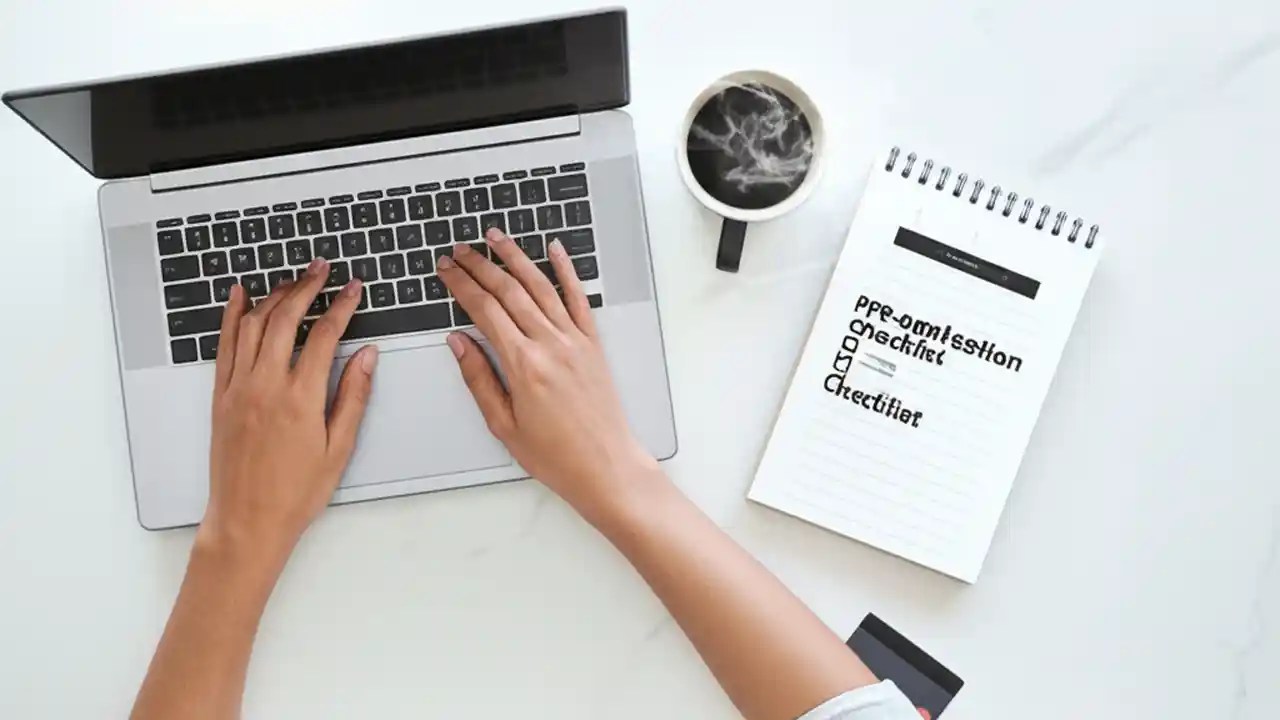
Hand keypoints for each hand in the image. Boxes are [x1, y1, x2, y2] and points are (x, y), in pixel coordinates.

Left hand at [202, 260, 377, 561]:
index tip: (353, 288)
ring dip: (274, 295)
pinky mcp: (220, 396)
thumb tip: (366, 355)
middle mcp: (266, 386)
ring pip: (254, 325)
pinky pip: (225, 345)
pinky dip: (232, 316)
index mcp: (300, 399)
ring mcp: (238, 388)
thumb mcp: (339, 448)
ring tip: (292, 279)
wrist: (247, 521)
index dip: (342, 306)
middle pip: (286, 319)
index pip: (325, 336)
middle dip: (306, 287)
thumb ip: (353, 396)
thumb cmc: (296, 492)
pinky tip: (240, 296)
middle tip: (322, 268)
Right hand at [437, 229, 658, 515]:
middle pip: (508, 291)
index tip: (446, 268)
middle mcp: (549, 344)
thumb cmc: (555, 455)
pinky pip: (578, 298)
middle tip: (461, 249)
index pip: (484, 311)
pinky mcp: (593, 344)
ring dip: (516, 257)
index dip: (461, 285)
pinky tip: (555, 250)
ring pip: (540, 286)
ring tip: (496, 237)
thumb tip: (458, 341)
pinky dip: (566, 270)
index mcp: (522, 365)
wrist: (606, 466)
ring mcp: (574, 341)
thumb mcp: (503, 424)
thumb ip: (478, 378)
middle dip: (481, 265)